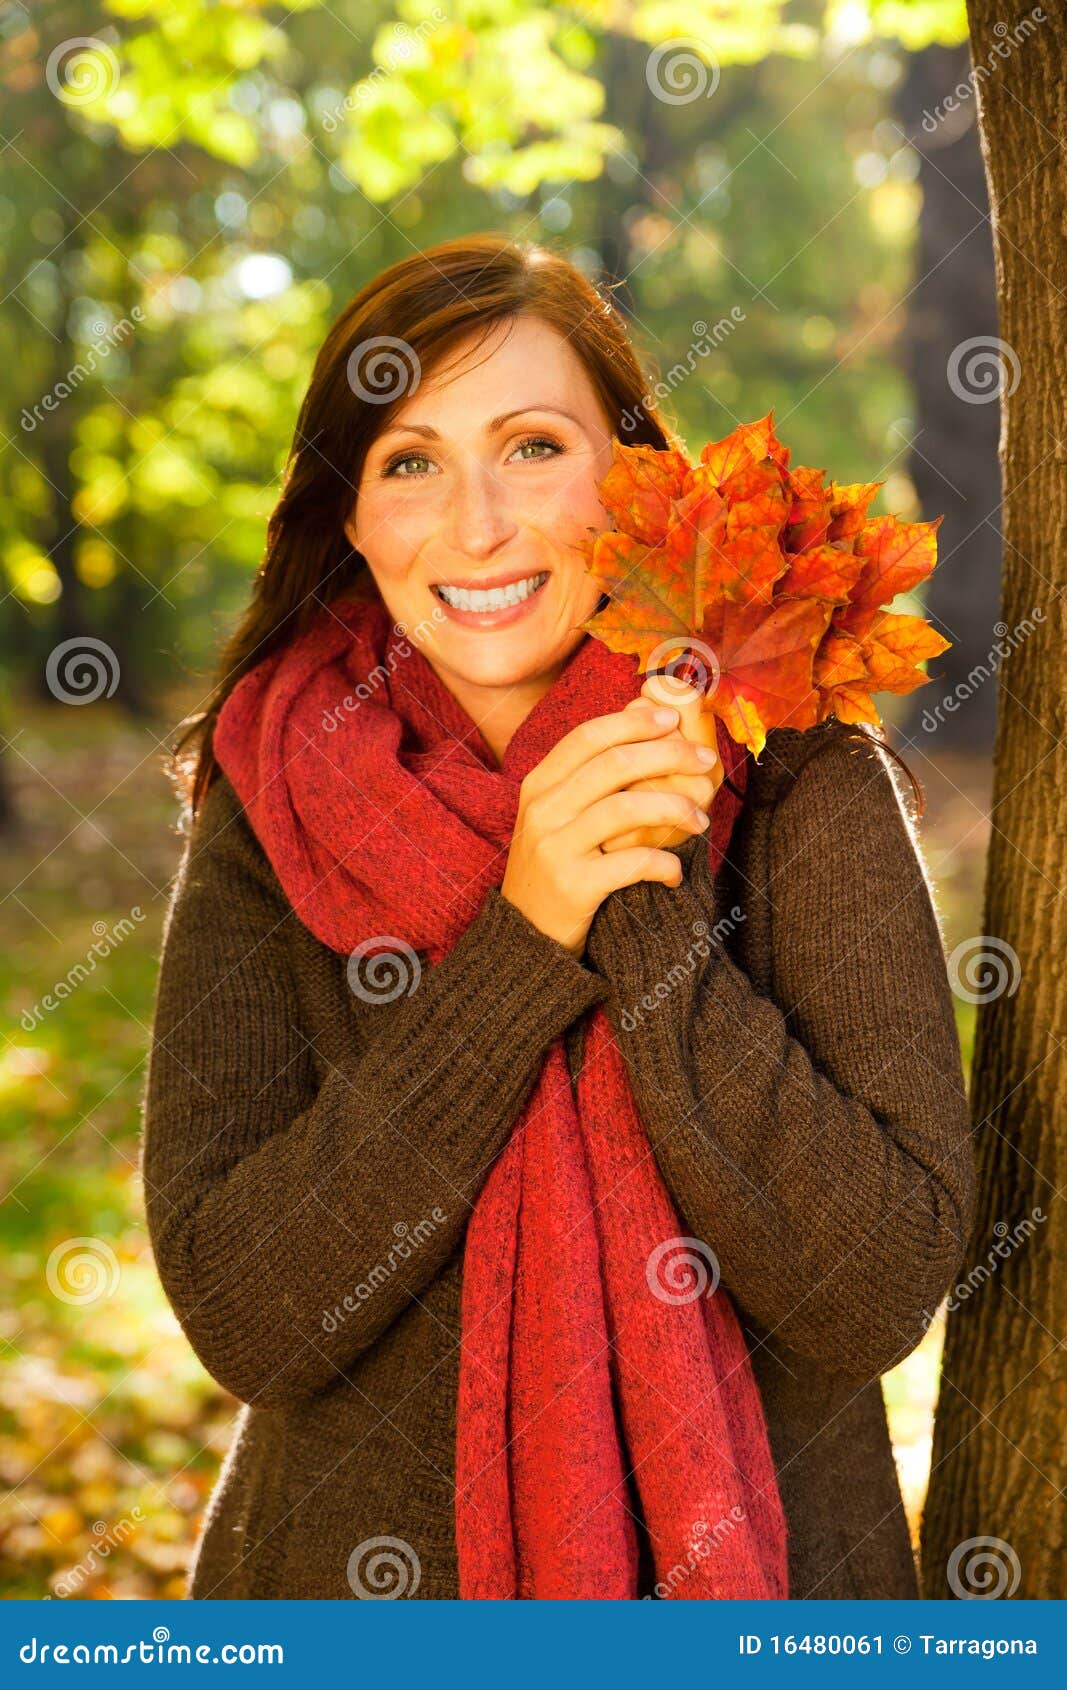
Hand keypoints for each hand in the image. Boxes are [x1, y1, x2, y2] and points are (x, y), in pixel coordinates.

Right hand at [500, 700, 717, 956]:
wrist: (528, 934)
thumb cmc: (556, 865)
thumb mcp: (557, 814)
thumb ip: (589, 771)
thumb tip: (638, 715)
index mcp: (539, 785)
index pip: (588, 736)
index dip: (634, 723)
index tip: (673, 720)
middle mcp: (543, 810)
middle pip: (614, 764)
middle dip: (670, 755)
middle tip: (706, 762)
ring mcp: (555, 847)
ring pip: (627, 808)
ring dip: (676, 808)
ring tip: (700, 820)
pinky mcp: (574, 885)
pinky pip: (633, 862)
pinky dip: (665, 863)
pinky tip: (675, 872)